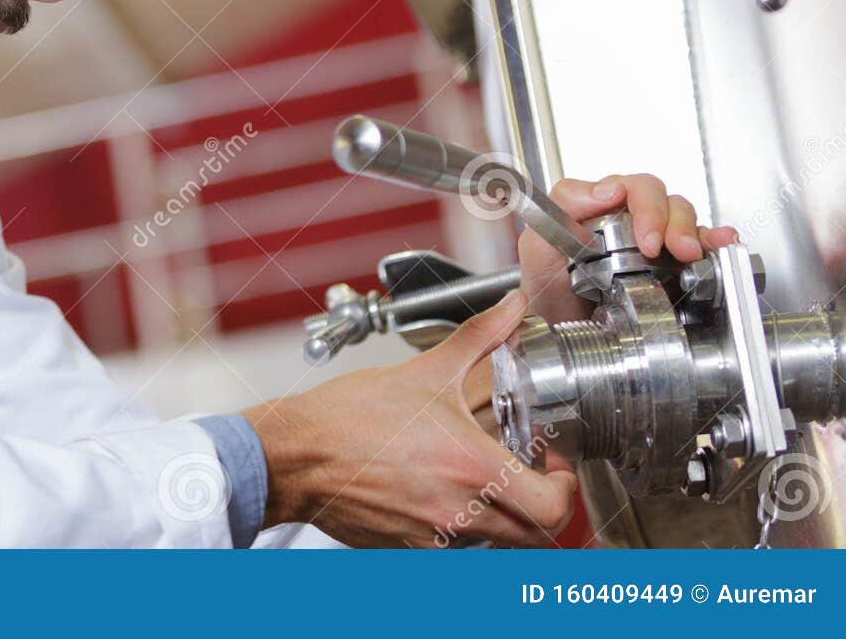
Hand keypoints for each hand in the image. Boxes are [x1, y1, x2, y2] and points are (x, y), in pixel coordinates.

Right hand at [244, 290, 574, 547]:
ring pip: (494, 543)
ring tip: (481, 480)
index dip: (565, 490)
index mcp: (472, 470)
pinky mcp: (407, 548)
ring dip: (500, 518)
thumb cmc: (348, 419)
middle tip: (529, 477)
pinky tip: (438, 492)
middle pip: (532, 537)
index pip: (552, 507)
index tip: (556, 469)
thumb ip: (479, 338)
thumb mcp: (424, 371)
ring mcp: (433, 537)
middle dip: (539, 509)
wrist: (293, 455)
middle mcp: (459, 512)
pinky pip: (452, 549)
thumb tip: (511, 309)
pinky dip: (458, 527)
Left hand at [519, 175, 738, 322]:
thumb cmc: (546, 287)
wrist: (560, 331)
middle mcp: (627, 217)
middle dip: (670, 220)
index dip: (642, 204)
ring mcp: (652, 239)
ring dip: (691, 231)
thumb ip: (563, 208)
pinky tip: (722, 244)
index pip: (628, 186)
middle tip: (668, 248)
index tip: (644, 236)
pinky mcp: (673, 264)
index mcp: (596, 205)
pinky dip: (715, 241)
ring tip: (691, 253)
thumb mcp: (537, 245)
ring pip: (682, 215)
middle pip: (660, 197)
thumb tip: (604, 190)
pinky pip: (700, 243)